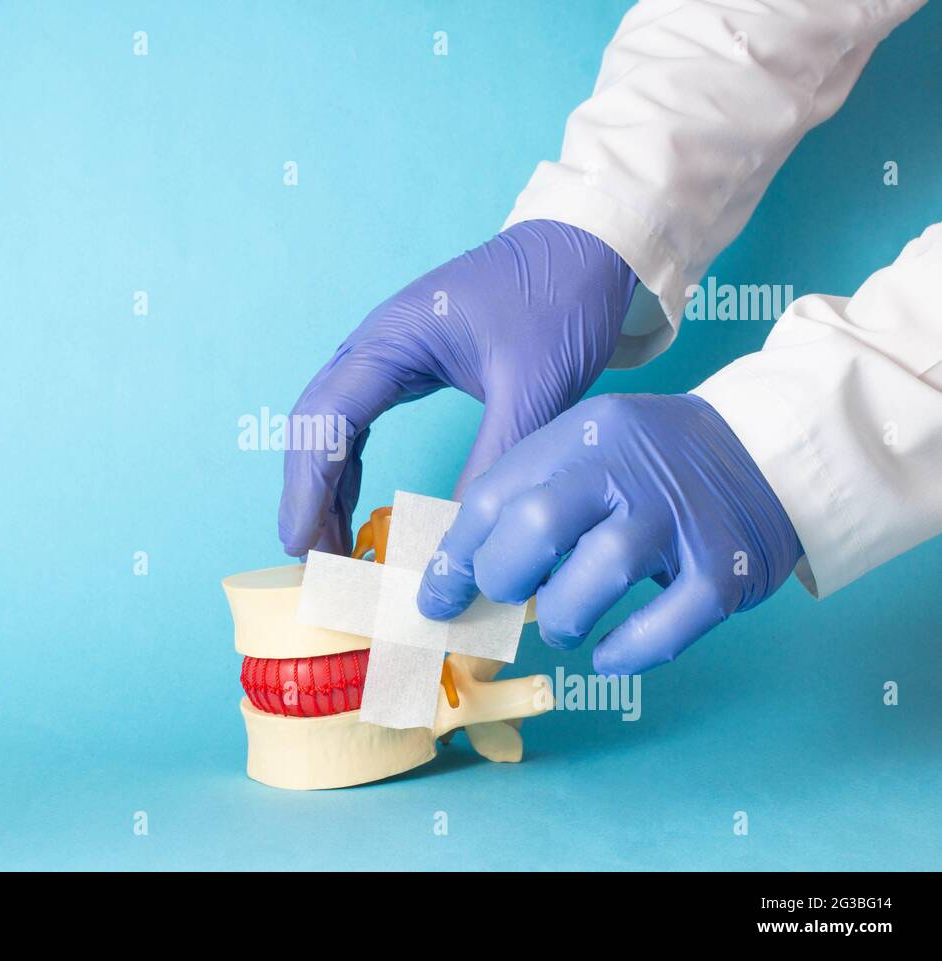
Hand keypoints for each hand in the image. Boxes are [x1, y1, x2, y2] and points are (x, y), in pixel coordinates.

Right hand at [278, 220, 636, 555]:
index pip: (326, 419)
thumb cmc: (561, 298)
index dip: (306, 486)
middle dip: (305, 494)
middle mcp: (375, 343)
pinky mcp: (407, 364)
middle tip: (312, 560)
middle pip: (314, 425)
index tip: (301, 542)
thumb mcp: (535, 387)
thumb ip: (494, 459)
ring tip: (330, 548)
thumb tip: (460, 535)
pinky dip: (349, 468)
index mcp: (393, 338)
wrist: (589, 245)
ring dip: (323, 486)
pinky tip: (355, 507)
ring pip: (330, 426)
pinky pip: (358, 422)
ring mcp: (387, 352)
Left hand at [416, 394, 802, 674]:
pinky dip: (627, 652)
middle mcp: (629, 468)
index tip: (437, 596)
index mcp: (583, 434)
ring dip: (561, 617)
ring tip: (563, 624)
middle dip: (503, 577)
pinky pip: (665, 626)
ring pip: (596, 575)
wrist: (775, 447)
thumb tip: (462, 570)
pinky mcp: (727, 568)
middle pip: (536, 525)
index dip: (455, 554)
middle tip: (509, 596)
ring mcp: (680, 517)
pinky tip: (610, 655)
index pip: (494, 494)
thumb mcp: (592, 446)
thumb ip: (533, 494)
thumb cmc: (658, 462)